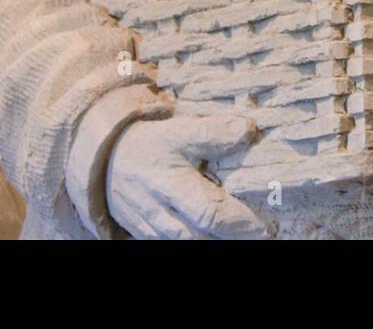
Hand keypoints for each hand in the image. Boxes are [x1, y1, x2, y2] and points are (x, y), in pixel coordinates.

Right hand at [106, 114, 270, 238]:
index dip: (239, 221)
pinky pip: (172, 243)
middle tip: (263, 232)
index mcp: (170, 183)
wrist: (107, 159)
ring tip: (244, 235)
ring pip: (187, 242)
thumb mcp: (178, 131)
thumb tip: (249, 129)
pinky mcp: (145, 234)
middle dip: (232, 236)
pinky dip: (196, 239)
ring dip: (216, 241)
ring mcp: (151, 226)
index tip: (266, 225)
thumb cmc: (150, 143)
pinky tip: (217, 236)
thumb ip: (213, 131)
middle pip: (199, 235)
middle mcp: (159, 210)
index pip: (208, 212)